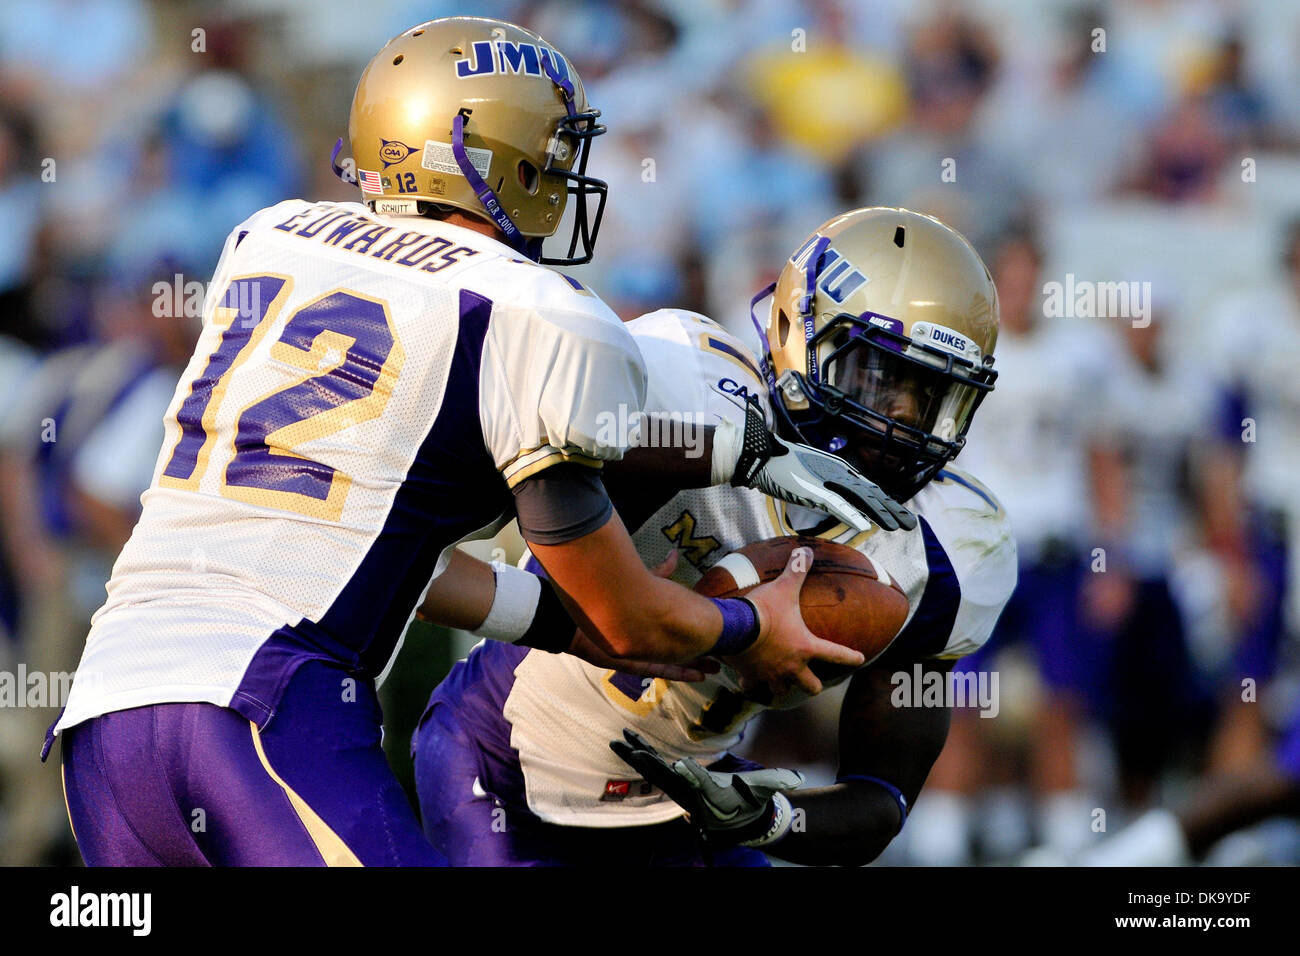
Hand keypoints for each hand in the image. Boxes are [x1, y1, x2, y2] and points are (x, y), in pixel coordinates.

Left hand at [562, 549, 720, 681]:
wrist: (576, 615)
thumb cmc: (604, 597)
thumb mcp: (639, 583)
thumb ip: (658, 573)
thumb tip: (675, 556)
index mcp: (644, 628)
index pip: (671, 635)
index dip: (690, 638)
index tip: (709, 638)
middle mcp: (641, 645)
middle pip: (674, 654)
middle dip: (696, 657)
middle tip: (718, 660)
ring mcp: (637, 655)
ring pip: (670, 665)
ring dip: (691, 669)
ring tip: (711, 671)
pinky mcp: (630, 663)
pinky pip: (657, 670)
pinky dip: (677, 673)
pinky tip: (695, 675)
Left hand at [610, 729, 803, 845]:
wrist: (745, 816)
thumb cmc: (757, 801)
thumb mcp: (767, 790)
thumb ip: (776, 784)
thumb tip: (792, 780)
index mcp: (715, 798)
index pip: (703, 788)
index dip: (693, 778)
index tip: (681, 767)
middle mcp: (693, 796)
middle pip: (667, 779)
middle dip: (649, 763)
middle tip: (630, 748)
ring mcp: (681, 789)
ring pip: (656, 772)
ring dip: (637, 755)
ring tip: (618, 740)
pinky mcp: (677, 781)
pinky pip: (655, 768)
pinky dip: (642, 754)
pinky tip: (627, 741)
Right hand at [723, 396, 914, 532]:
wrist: (759, 455)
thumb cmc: (778, 462)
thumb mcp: (805, 472)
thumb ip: (820, 481)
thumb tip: (828, 493)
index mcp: (835, 468)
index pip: (864, 487)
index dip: (882, 501)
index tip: (896, 513)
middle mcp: (835, 472)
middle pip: (869, 493)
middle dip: (890, 508)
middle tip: (909, 523)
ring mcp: (826, 481)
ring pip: (860, 499)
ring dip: (880, 513)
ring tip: (898, 525)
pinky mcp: (813, 491)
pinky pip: (838, 506)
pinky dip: (854, 515)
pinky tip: (867, 525)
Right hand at [728, 546, 864, 701]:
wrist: (734, 628)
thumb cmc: (763, 609)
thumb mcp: (783, 587)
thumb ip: (797, 570)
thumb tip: (806, 551)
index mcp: (805, 647)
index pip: (836, 654)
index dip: (850, 657)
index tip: (860, 659)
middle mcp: (791, 666)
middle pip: (810, 687)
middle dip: (813, 685)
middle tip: (812, 681)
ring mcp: (770, 674)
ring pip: (782, 691)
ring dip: (783, 687)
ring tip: (781, 681)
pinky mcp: (750, 676)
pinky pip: (752, 686)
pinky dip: (751, 683)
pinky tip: (747, 679)